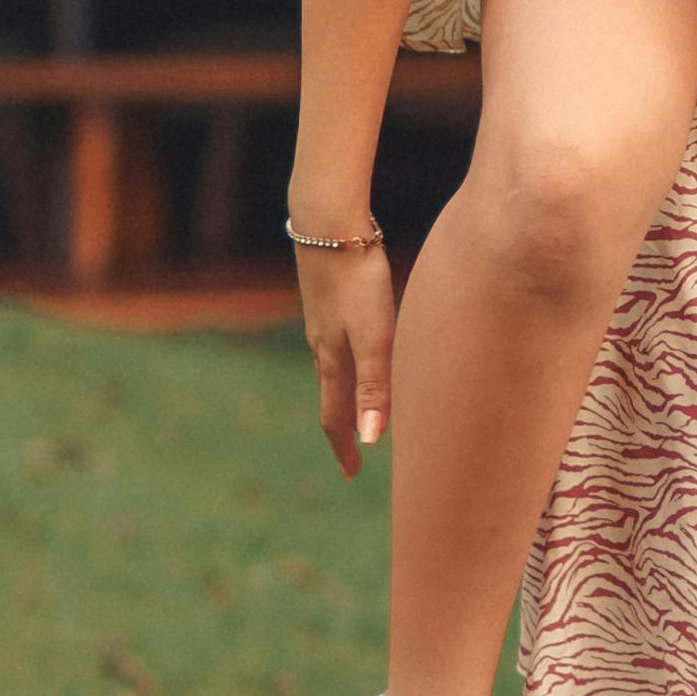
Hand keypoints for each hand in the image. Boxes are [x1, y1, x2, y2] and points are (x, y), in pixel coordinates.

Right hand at [295, 234, 395, 472]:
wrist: (327, 221)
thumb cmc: (356, 276)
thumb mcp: (372, 334)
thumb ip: (374, 385)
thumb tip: (368, 439)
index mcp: (333, 359)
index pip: (335, 416)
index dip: (344, 447)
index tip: (353, 474)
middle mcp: (322, 345)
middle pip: (331, 397)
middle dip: (343, 428)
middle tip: (355, 452)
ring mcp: (322, 320)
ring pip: (332, 370)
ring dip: (344, 395)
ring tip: (359, 408)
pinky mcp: (328, 298)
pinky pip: (336, 344)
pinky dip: (347, 364)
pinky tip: (358, 352)